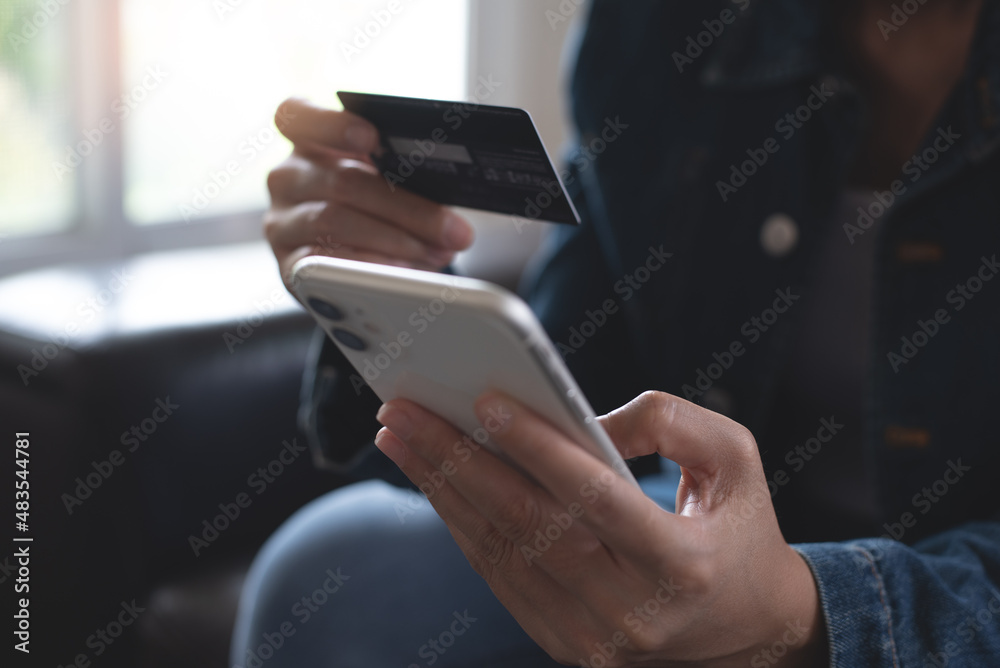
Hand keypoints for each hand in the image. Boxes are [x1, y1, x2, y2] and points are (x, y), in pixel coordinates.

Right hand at [264, 98, 473, 293]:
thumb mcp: (384, 178)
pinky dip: (368, 265)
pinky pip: (325, 262)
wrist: (349, 254)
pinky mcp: (288, 264)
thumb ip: (405, 175)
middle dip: (407, 207)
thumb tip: (450, 205)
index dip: (334, 125)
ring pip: (335, 221)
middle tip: (453, 229)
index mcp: (310, 139)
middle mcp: (288, 176)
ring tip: (435, 251)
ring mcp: (282, 222)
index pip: (298, 115)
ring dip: (395, 239)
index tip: (372, 138)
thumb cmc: (374, 204)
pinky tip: (399, 269)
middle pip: (343, 182)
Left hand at [373, 390, 827, 666]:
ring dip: (441, 489)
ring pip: (499, 552)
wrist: (745, 627)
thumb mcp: (733, 459)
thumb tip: (578, 417)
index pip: (593, 498)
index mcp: (682, 565)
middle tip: (403, 411)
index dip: (536, 447)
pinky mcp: (563, 644)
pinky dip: (460, 523)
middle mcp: (630, 611)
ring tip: (400, 436)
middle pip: (525, 526)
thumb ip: (668, 421)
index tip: (484, 399)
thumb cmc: (739, 528)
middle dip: (456, 462)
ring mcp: (591, 638)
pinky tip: (433, 480)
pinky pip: (498, 576)